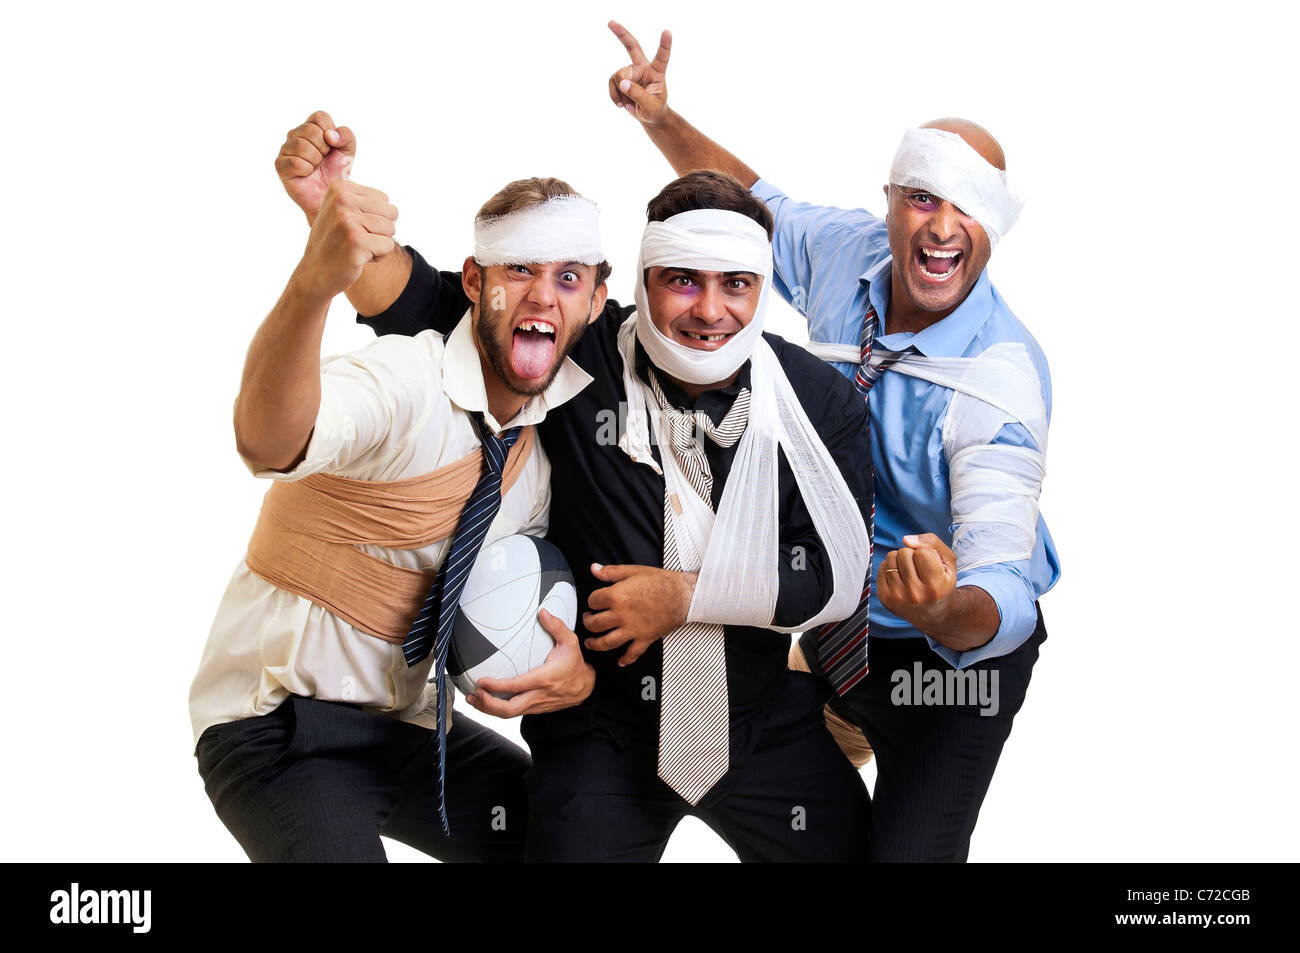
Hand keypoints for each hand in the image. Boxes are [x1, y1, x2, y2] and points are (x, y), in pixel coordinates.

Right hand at [275, 110, 356, 222]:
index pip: (320, 117)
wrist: (330, 196)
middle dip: (324, 149)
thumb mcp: (348, 151)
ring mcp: (286, 149)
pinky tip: (307, 174)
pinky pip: (295, 162)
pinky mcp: (280, 165)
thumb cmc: (337, 171)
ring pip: (301, 145)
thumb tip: (329, 135)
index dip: (331, 133)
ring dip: (315, 160)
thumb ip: (346, 136)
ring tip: (316, 168)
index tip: (332, 147)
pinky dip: (307, 170)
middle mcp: (296, 134)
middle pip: (310, 130)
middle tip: (323, 160)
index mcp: (311, 127)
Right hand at [291, 181, 397, 301]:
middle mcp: (342, 200)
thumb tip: (393, 208)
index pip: (384, 199)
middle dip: (380, 230)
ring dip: (378, 244)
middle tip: (356, 240)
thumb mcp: (342, 212)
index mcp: (340, 188)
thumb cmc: (335, 242)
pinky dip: (378, 256)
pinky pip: (388, 246)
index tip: (352, 228)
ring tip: (356, 248)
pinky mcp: (356, 241)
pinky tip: (357, 258)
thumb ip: (364, 202)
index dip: (375, 218)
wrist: (315, 273)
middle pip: (391, 212)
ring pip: (391, 229)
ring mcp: (348, 220)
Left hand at [465, 608, 595, 716]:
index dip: (497, 686)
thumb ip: (557, 627)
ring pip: (509, 714)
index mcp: (545, 678)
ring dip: (489, 709)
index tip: (482, 681)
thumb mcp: (570, 642)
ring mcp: (536, 705)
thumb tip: (543, 612)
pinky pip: (514, 713)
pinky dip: (498, 710)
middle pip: (509, 709)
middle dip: (488, 704)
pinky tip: (487, 702)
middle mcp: (539, 695)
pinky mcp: (535, 709)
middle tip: (474, 694)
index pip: (517, 686)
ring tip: (473, 699)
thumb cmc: (575, 663)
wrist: (586, 687)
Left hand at [583, 563, 694, 665]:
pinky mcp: (644, 638)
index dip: (592, 601)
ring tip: (591, 643)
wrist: (683, 595)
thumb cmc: (661, 582)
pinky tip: (621, 661)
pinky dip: (626, 659)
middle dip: (588, 622)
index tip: (594, 602)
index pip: (593, 601)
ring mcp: (632, 629)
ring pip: (607, 642)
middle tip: (588, 620)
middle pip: (595, 624)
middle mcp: (621, 615)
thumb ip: (611, 572)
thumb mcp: (634, 571)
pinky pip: (632, 653)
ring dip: (595, 644)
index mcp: (616, 596)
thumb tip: (595, 569)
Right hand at [607, 21, 671, 125]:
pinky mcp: (620, 78)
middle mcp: (643, 67)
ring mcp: (630, 71)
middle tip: (610, 23)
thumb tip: (622, 82)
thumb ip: (638, 95)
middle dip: (621, 35)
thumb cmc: (655, 110)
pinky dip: (614, 96)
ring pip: (619, 77)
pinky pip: (612, 83)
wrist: (649, 116)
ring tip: (630, 104)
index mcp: (657, 72)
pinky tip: (621, 104)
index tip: (667, 31)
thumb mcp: (651, 106)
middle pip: (632, 47)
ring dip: (621, 94)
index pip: (662, 56)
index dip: (664, 44)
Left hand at [876, 533, 957, 630]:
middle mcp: (915, 594)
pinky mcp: (884, 597)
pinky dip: (891, 568)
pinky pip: (882, 567)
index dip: (927, 553)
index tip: (932, 566)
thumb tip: (906, 540)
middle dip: (912, 555)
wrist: (934, 614)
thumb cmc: (942, 583)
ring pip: (891, 557)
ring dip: (900, 560)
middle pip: (904, 552)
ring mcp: (897, 597)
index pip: (921, 552)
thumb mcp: (948, 561)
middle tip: (921, 570)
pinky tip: (902, 579)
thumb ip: (932, 542)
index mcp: (935, 586)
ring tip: (911, 573)